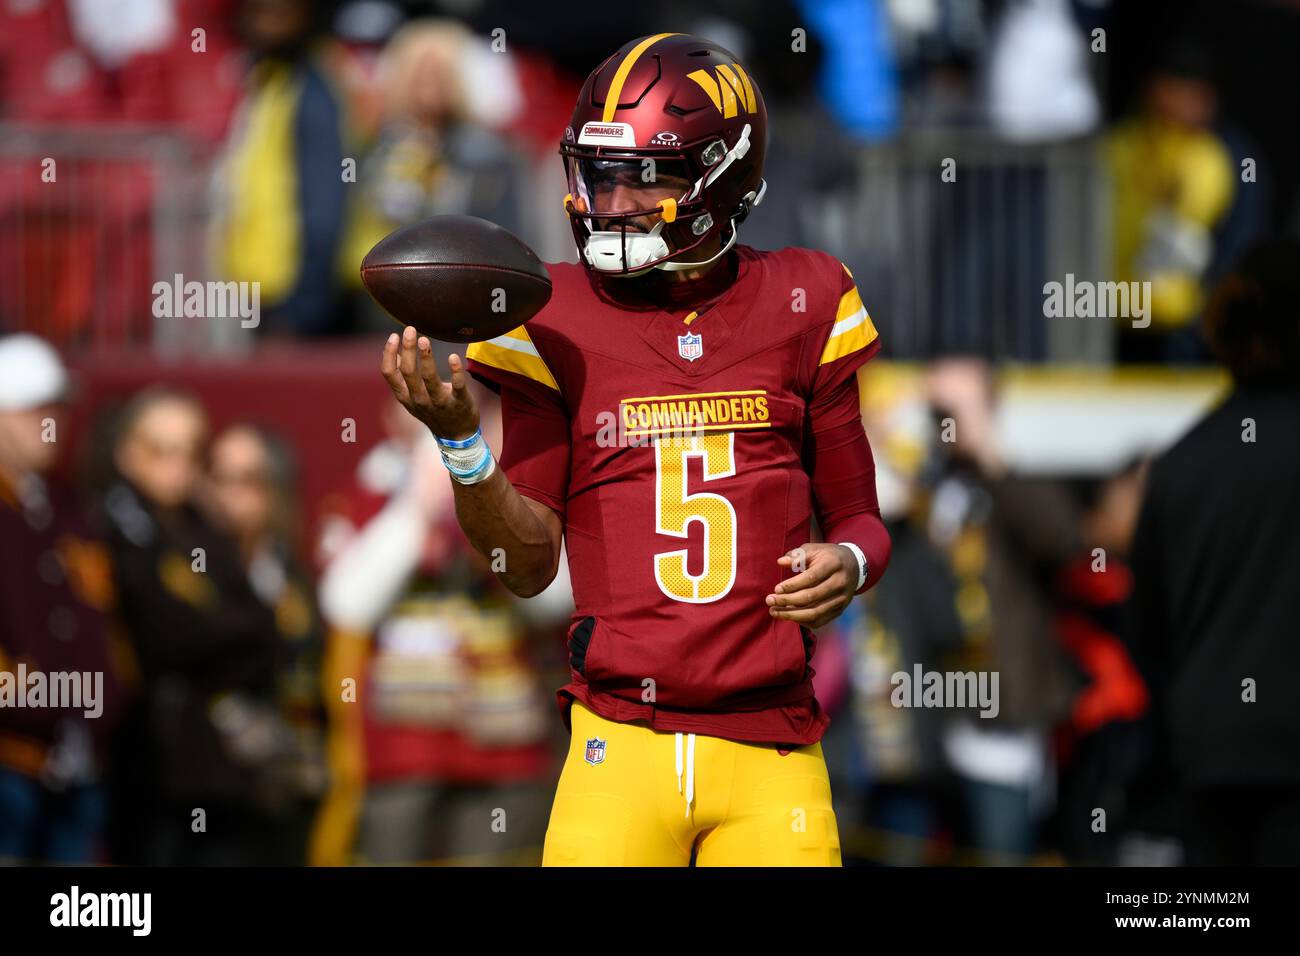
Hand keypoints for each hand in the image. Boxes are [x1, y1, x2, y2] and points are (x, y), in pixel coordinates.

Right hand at [381, 326, 479, 440]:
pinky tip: (454, 357)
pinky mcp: (459, 402)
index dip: (389, 354)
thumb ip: (403, 377)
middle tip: (411, 329)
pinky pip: (457, 386)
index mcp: (405, 396)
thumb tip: (395, 352)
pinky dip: (456, 371)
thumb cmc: (433, 411)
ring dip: (426, 357)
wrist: (457, 437)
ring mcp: (439, 402)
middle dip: (408, 349)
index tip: (394, 336)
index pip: (390, 374)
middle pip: (408, 372)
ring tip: (424, 339)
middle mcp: (419, 400)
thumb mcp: (412, 397)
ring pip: (429, 378)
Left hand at [765, 543, 859, 628]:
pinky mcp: (840, 610)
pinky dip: (802, 621)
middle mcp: (840, 583)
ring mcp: (842, 599)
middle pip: (811, 597)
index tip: (776, 589)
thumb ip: (797, 555)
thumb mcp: (814, 549)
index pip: (811, 577)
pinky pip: (820, 621)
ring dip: (792, 615)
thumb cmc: (827, 556)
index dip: (792, 585)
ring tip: (774, 612)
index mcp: (833, 564)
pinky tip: (789, 616)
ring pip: (815, 612)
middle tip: (769, 601)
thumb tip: (780, 562)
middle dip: (787, 601)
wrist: (854, 566)